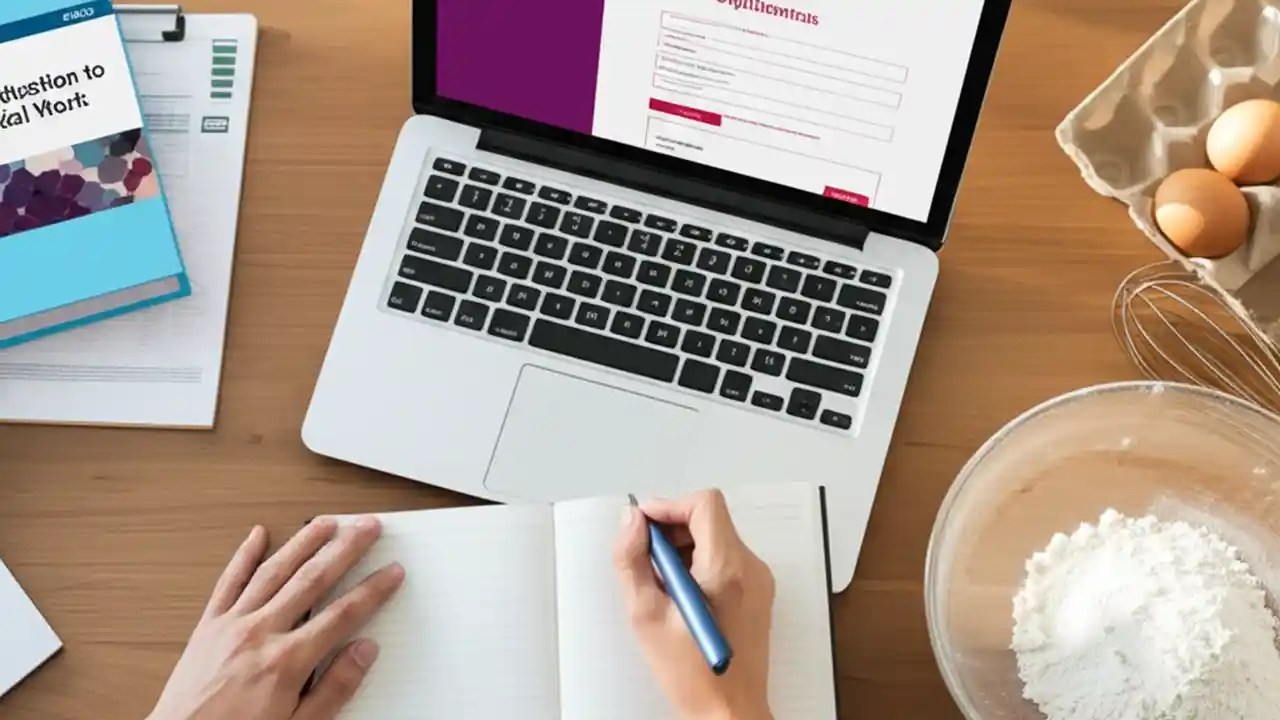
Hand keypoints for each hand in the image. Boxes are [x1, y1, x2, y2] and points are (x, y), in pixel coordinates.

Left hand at [149, 517, 404, 719]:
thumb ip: (334, 689)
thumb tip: (364, 652)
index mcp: (286, 662)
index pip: (342, 614)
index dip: (372, 590)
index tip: (390, 572)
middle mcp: (259, 634)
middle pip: (313, 580)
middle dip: (345, 549)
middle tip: (366, 527)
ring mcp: (231, 625)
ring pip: (274, 571)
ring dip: (303, 542)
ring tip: (326, 522)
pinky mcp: (208, 627)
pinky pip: (228, 582)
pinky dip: (244, 556)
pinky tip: (258, 535)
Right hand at [614, 490, 775, 719]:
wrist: (729, 712)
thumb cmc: (694, 676)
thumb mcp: (646, 615)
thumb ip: (633, 560)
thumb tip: (632, 523)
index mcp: (727, 569)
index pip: (703, 504)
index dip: (668, 506)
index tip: (644, 523)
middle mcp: (750, 568)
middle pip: (709, 519)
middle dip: (672, 531)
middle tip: (647, 561)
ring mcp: (758, 580)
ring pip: (715, 537)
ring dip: (683, 549)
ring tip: (662, 586)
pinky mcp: (757, 592)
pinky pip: (724, 558)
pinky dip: (698, 564)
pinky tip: (680, 596)